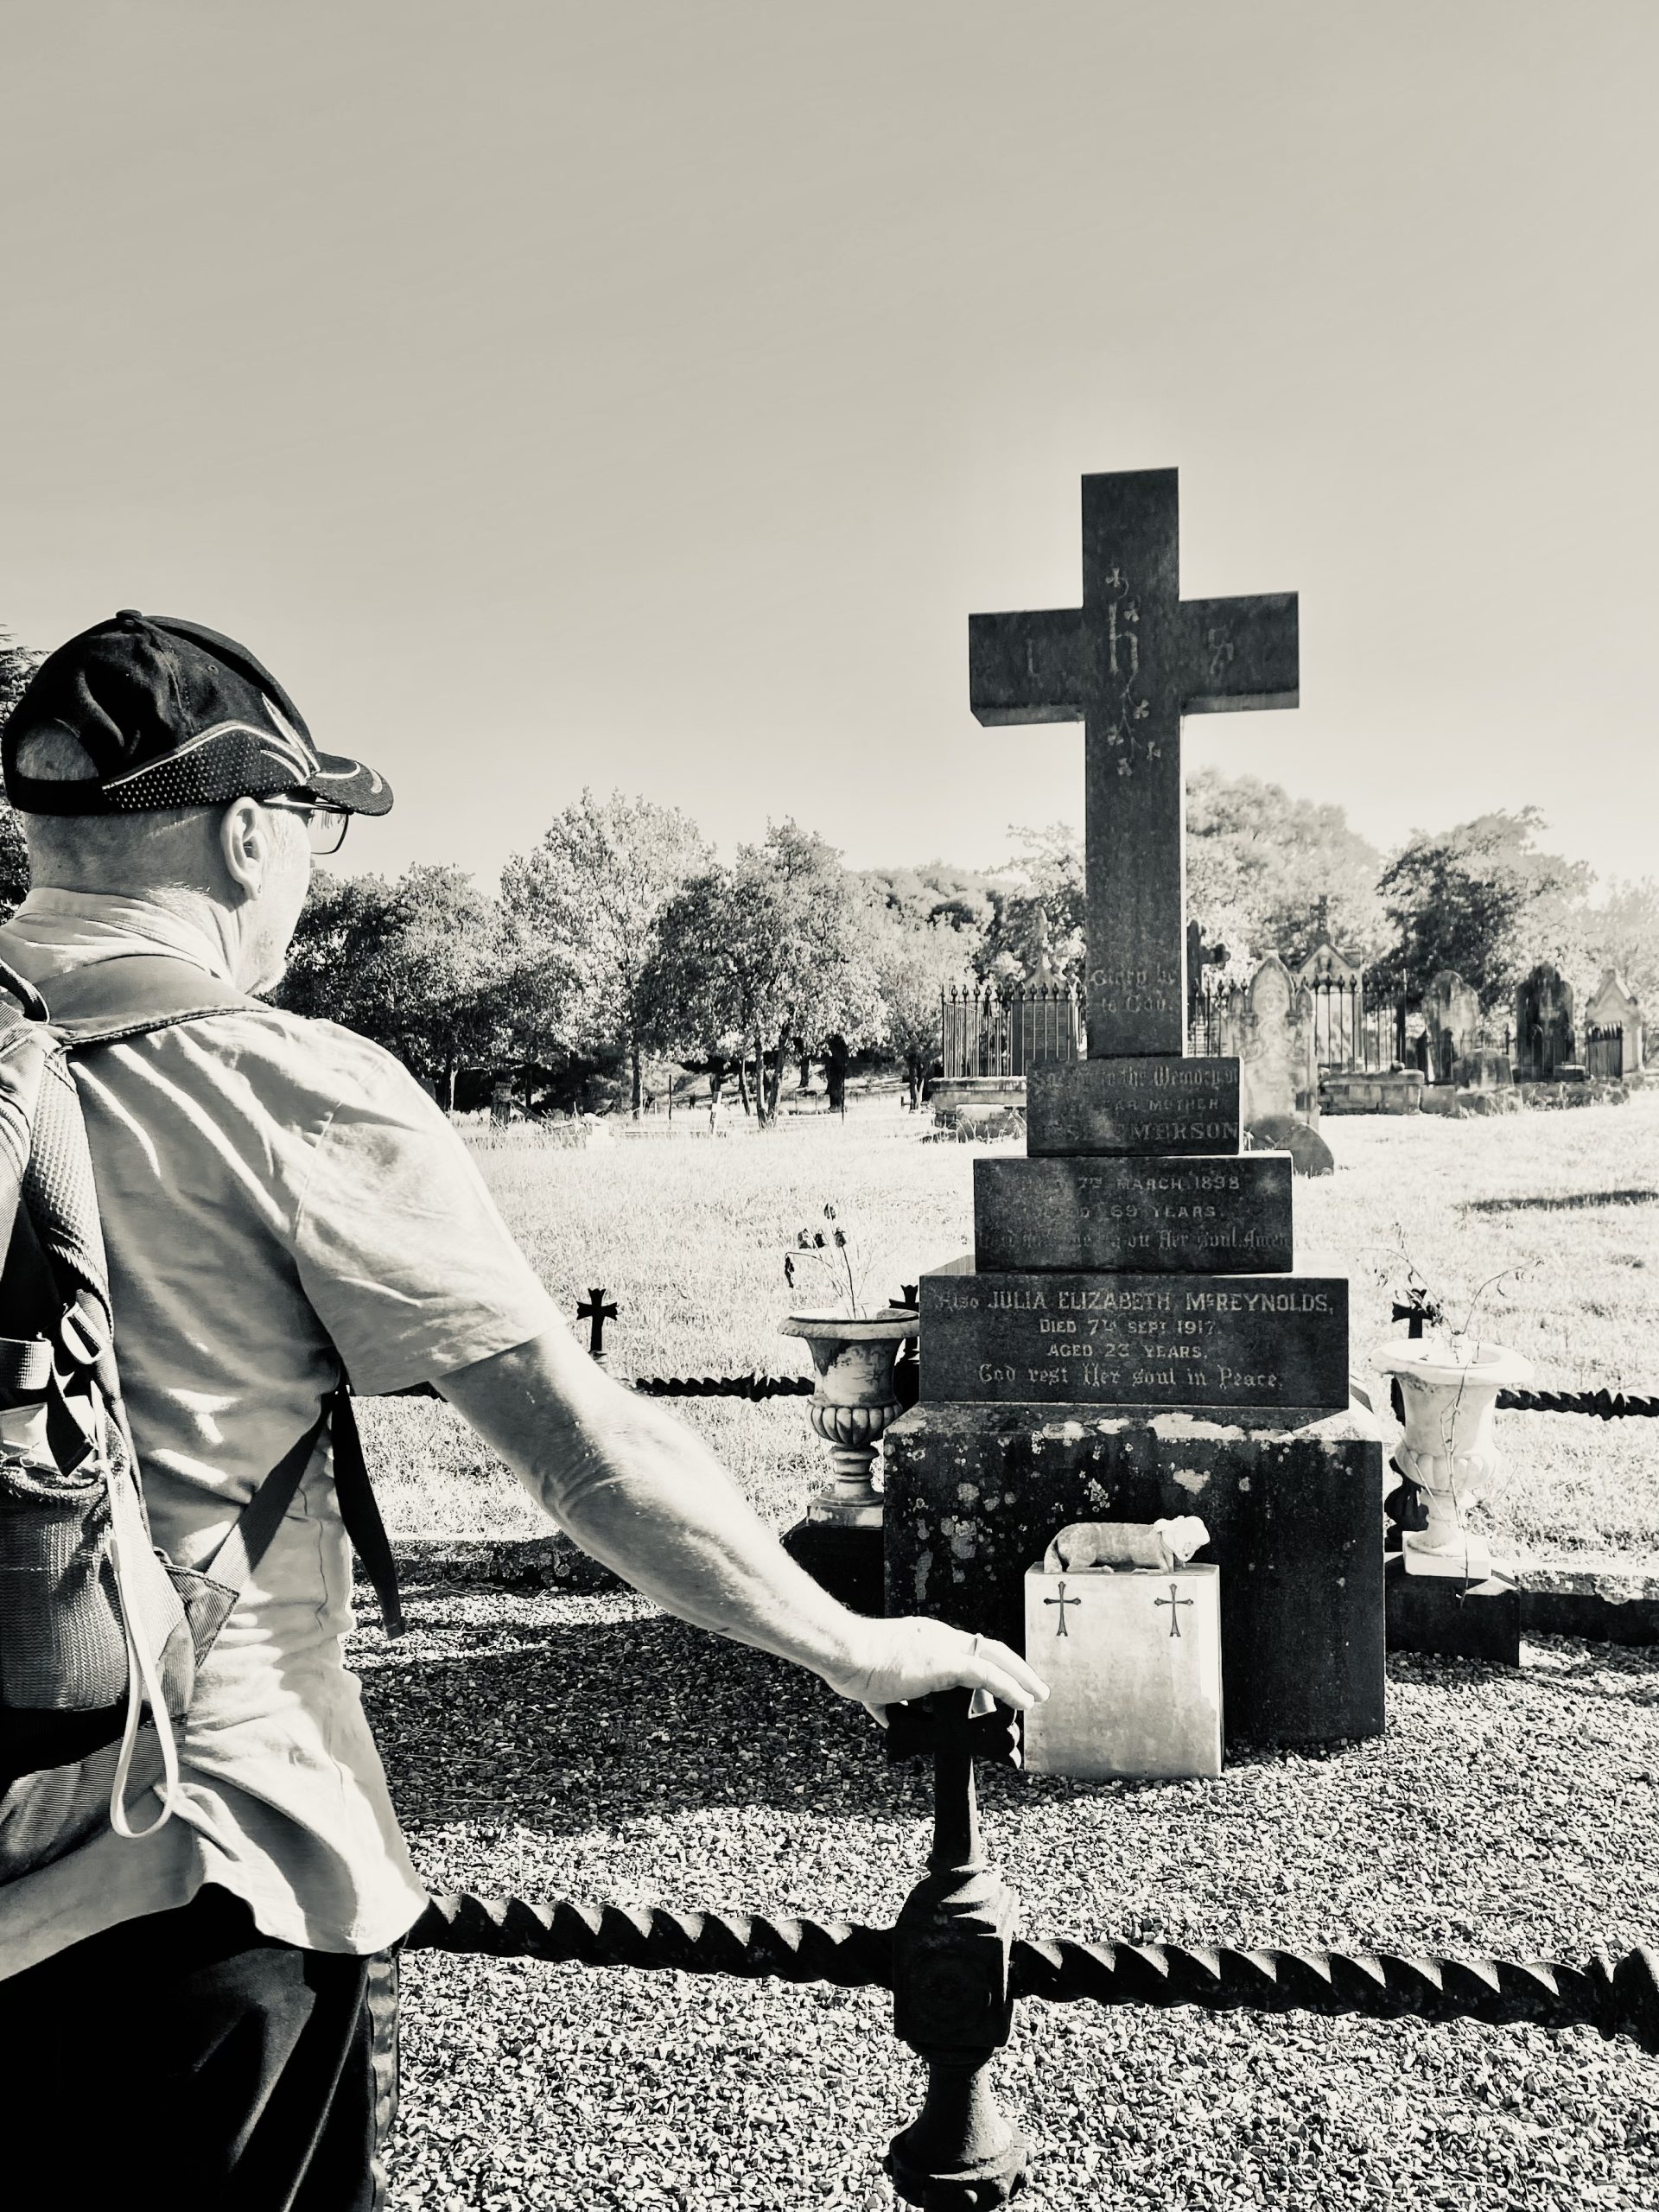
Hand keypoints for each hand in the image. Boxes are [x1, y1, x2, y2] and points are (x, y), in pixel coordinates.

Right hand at [819, 1615, 1049, 1726]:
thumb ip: (886, 1702)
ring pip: (995, 1658)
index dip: (983, 1670)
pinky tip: (1025, 1701)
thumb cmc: (851, 1666)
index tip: (995, 1692)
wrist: (844, 1652)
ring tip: (1038, 1696)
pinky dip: (1011, 1687)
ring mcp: (943, 1647)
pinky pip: (988, 1674)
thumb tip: (890, 1720)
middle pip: (987, 1648)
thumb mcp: (872, 1686)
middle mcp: (938, 1637)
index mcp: (923, 1640)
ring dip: (1020, 1677)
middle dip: (1013, 1667)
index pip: (963, 1652)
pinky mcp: (946, 1662)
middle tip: (1032, 1687)